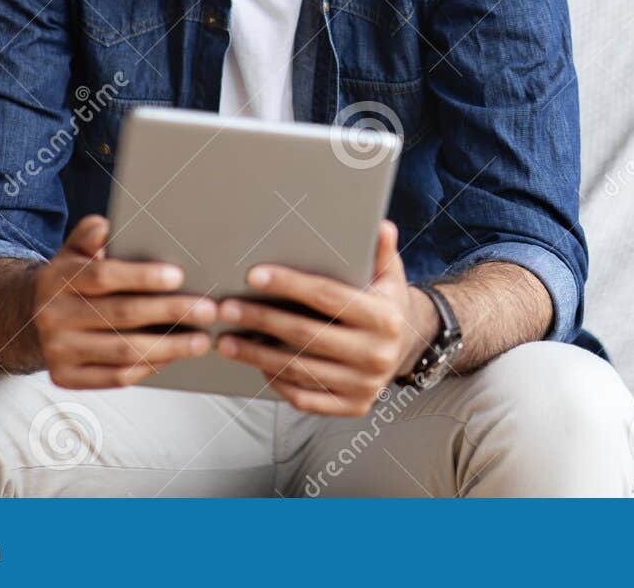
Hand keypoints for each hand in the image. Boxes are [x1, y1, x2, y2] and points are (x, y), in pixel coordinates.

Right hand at [32, 214, 217, 388]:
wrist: (29, 320)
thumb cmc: (69, 281)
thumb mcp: (73, 252)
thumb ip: (89, 236)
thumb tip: (105, 225)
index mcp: (58, 280)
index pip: (104, 277)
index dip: (142, 277)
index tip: (179, 276)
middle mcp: (53, 316)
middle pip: (121, 315)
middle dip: (170, 312)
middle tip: (208, 310)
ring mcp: (58, 350)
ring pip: (123, 352)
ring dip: (168, 347)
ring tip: (200, 341)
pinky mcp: (65, 378)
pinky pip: (115, 377)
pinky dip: (148, 368)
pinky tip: (173, 356)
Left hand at [215, 220, 432, 415]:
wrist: (407, 347)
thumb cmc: (386, 302)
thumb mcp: (389, 276)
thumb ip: (382, 252)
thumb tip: (380, 225)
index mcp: (384, 318)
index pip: (327, 297)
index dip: (289, 284)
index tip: (254, 275)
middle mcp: (376, 355)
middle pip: (305, 335)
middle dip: (261, 320)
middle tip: (227, 309)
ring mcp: (364, 386)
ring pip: (299, 370)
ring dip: (256, 356)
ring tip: (227, 340)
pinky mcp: (352, 407)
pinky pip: (304, 397)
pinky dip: (276, 382)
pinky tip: (255, 365)